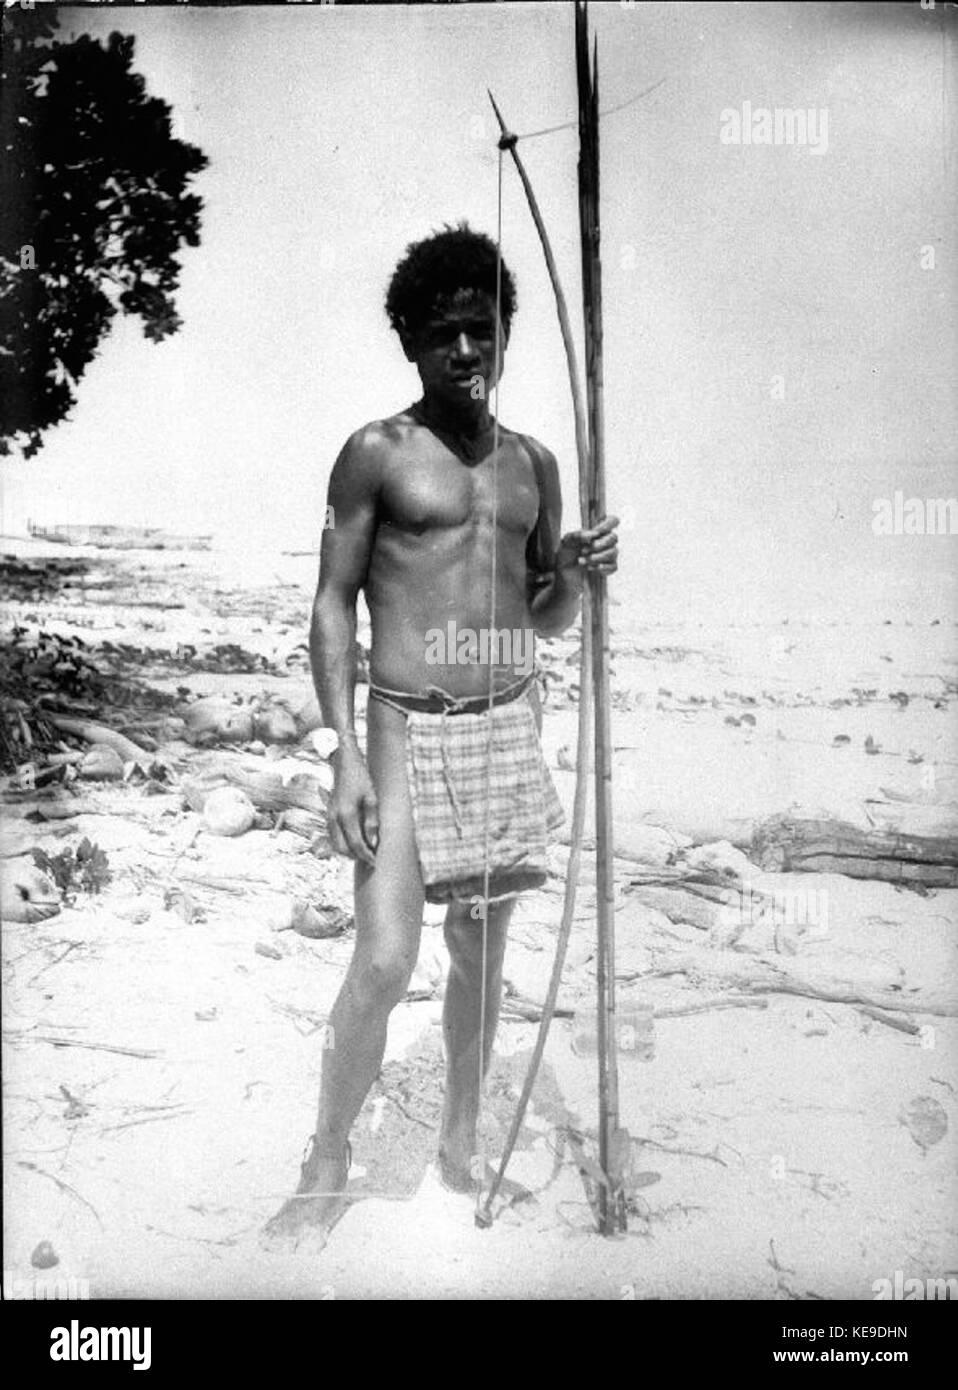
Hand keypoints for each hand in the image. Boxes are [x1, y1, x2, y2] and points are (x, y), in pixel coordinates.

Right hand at [328, 743, 378, 865]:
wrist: (343, 762)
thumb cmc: (360, 777)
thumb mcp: (371, 797)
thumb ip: (372, 822)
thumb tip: (373, 843)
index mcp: (346, 814)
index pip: (356, 844)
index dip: (366, 855)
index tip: (375, 862)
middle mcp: (333, 818)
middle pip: (342, 849)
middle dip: (356, 857)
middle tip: (370, 859)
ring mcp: (328, 816)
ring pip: (335, 844)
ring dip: (349, 852)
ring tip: (364, 852)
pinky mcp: (328, 815)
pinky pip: (333, 836)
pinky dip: (343, 843)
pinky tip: (355, 842)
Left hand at [557, 514, 618, 577]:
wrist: (564, 571)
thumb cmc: (566, 552)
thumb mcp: (566, 541)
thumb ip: (577, 535)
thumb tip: (592, 534)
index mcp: (597, 531)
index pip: (612, 521)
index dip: (608, 524)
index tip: (596, 532)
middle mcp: (605, 541)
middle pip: (614, 537)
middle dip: (599, 544)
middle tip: (583, 550)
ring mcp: (608, 554)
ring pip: (613, 552)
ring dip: (597, 557)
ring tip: (581, 561)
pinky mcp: (608, 567)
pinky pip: (613, 566)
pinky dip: (601, 567)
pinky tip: (589, 567)